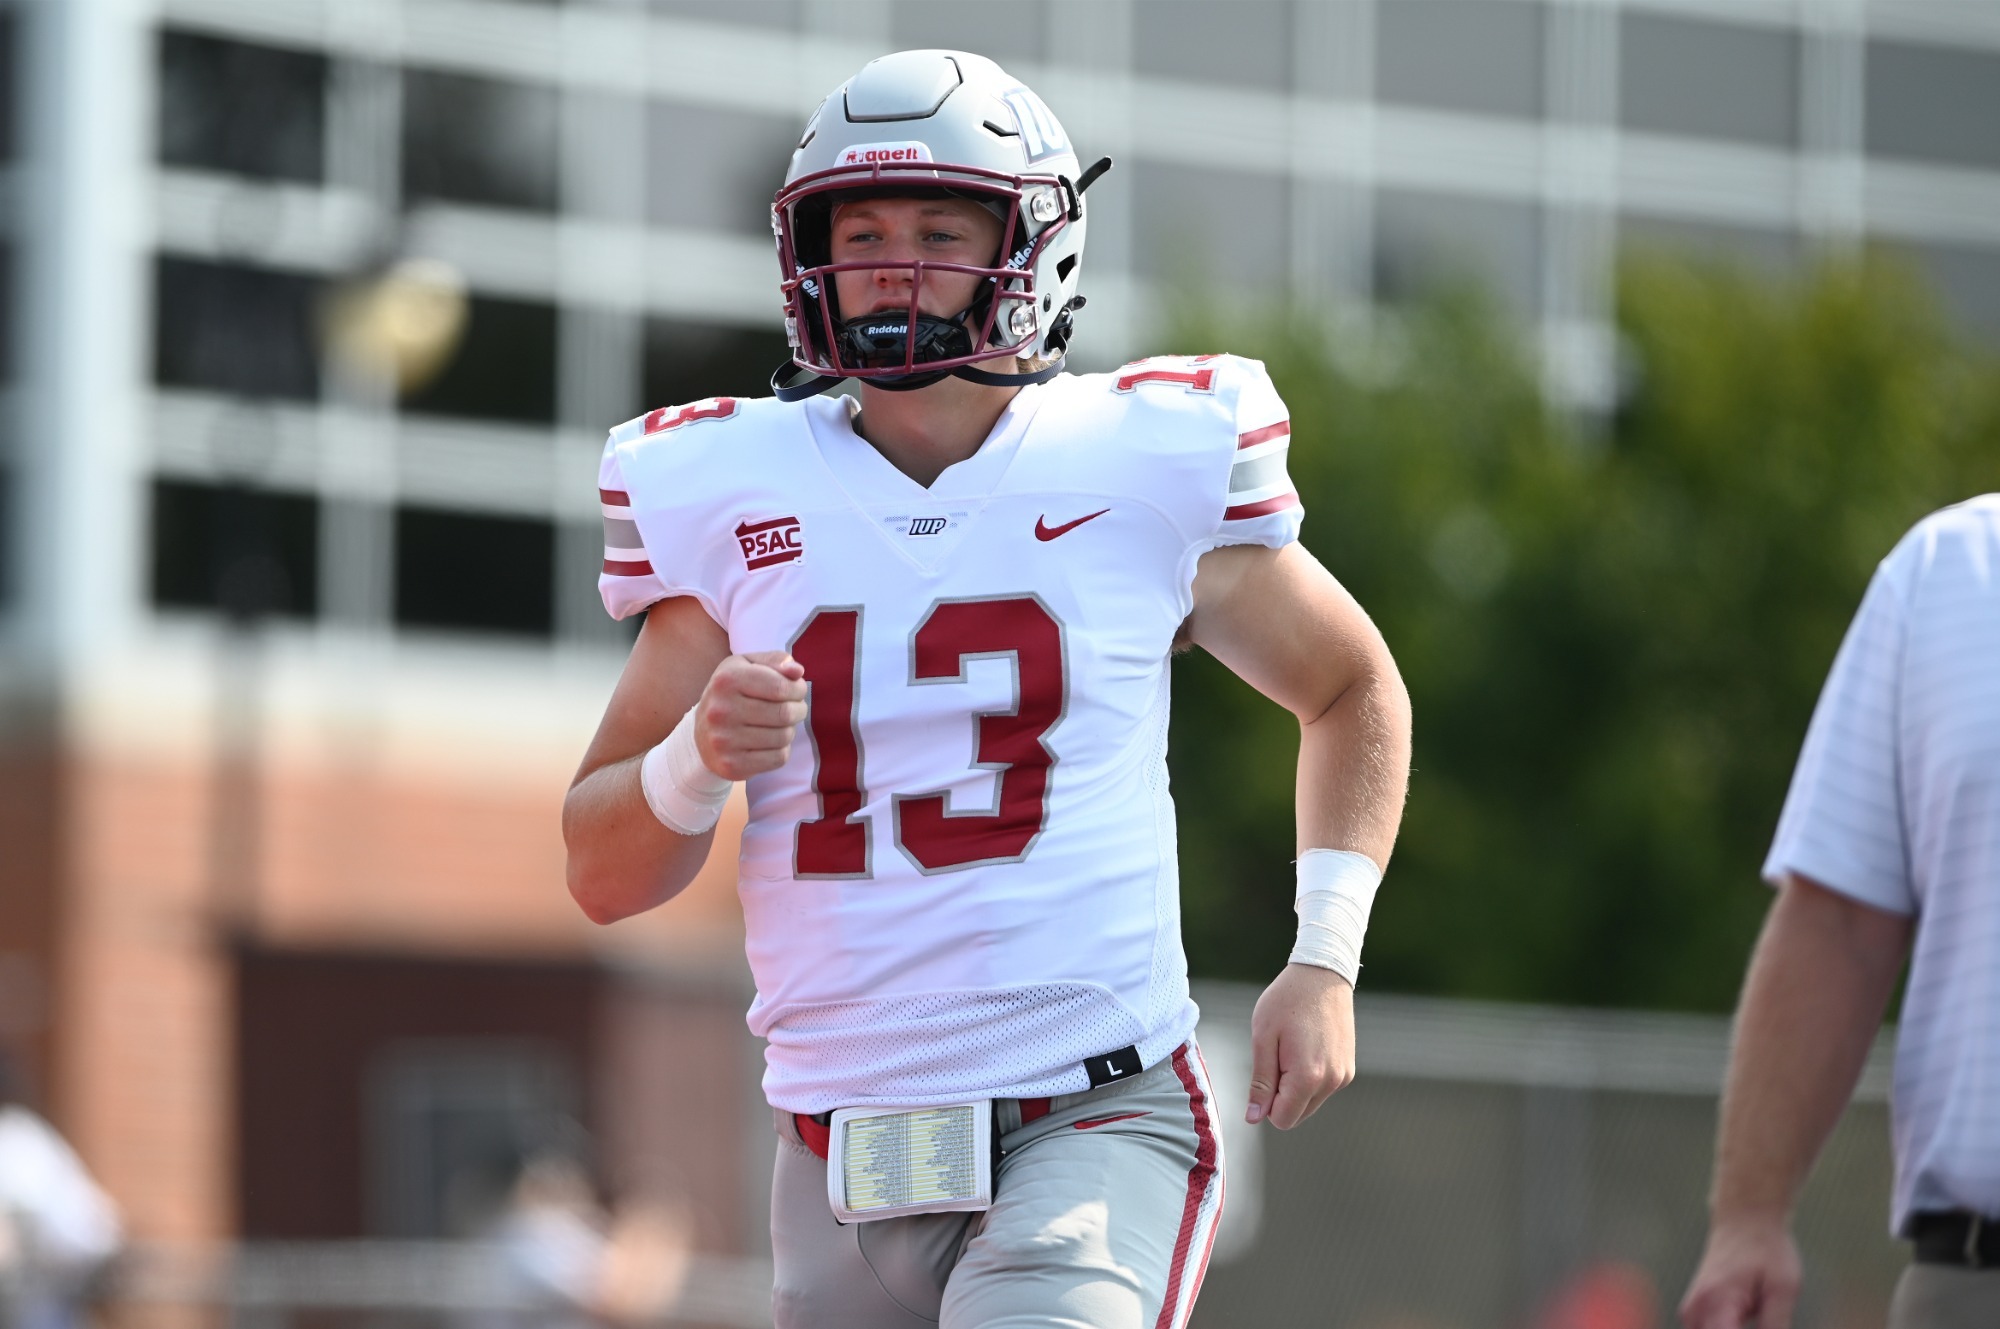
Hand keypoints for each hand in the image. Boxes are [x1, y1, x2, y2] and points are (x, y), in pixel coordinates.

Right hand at [693, 651, 807, 780]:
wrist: (702, 734)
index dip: (798, 689)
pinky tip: (768, 742)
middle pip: (784, 713)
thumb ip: (776, 661)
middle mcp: (720, 710)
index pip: (781, 686)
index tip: (796, 690)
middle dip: (798, 710)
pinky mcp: (731, 765)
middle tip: (794, 709)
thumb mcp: (748, 666)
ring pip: (784, 737)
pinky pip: (778, 758)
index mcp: (726, 680)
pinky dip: (781, 750)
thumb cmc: (734, 693)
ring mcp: (723, 741)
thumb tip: (797, 671)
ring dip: (788, 730)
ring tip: (777, 725)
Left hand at [1246, 963, 1355, 1127]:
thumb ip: (1260, 1082)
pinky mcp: (1348, 1068)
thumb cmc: (1286, 1001)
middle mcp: (1331, 1082)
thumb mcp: (1263, 1038)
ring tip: (1293, 1048)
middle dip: (1281, 1095)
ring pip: (1310, 1103)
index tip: (1267, 1069)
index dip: (1266, 1101)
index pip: (1282, 1119)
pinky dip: (1310, 1077)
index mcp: (1308, 1077)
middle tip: (1279, 1056)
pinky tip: (1307, 1046)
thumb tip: (1254, 1118)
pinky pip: (1323, 1088)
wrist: (1323, 974)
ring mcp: (1343, 1076)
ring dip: (1296, 1086)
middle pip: (1297, 1115)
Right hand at [1678, 1218, 1800, 1328]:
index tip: (1766, 1326)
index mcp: (1716, 1305)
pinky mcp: (1696, 1312)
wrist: (1745, 1219)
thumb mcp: (1783, 1289)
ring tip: (1760, 1310)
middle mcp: (1695, 1311)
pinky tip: (1752, 1318)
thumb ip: (1776, 1327)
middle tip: (1764, 1315)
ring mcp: (1692, 1312)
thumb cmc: (1767, 1250)